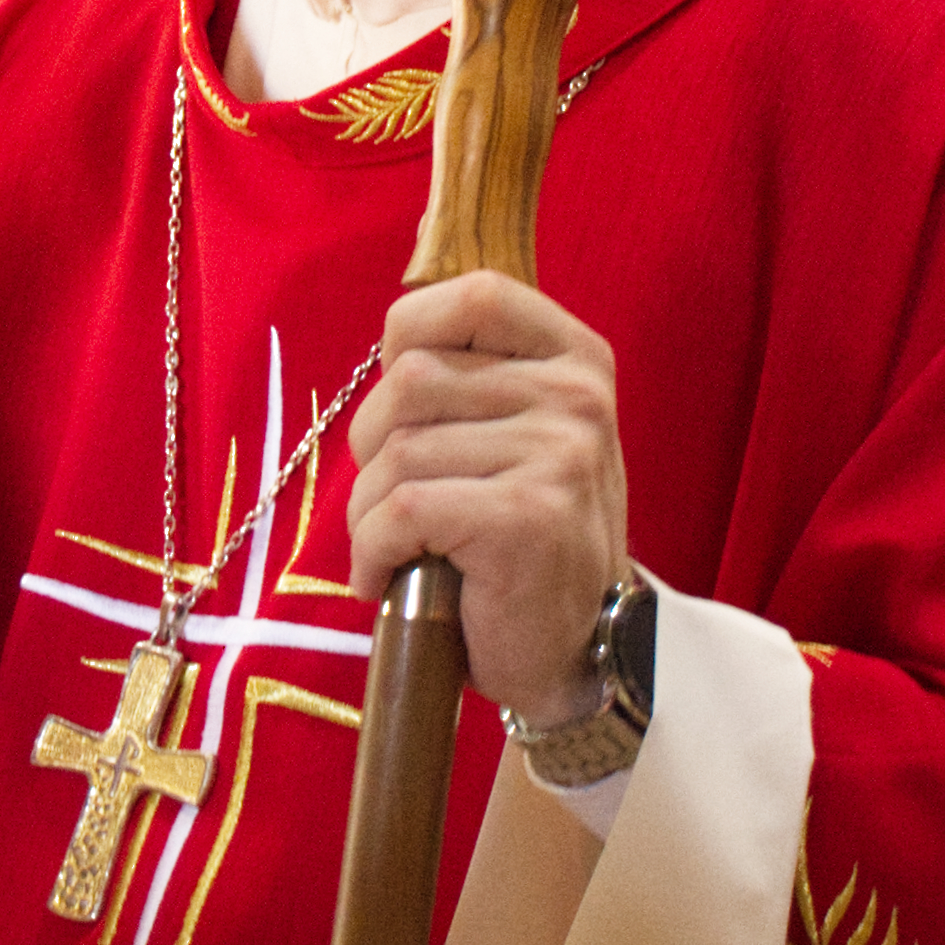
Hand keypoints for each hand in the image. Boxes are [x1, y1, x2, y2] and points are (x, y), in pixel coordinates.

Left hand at [345, 271, 625, 728]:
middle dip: (373, 446)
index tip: (404, 402)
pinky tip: (388, 578)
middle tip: (392, 501)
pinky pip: (400, 510)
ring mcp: (558, 455)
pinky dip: (372, 552)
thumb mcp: (520, 434)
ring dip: (368, 513)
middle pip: (412, 378)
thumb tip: (388, 345)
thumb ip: (474, 377)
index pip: (475, 295)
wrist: (575, 649)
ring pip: (397, 453)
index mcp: (577, 360)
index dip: (412, 335)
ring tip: (395, 550)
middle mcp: (577, 397)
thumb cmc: (523, 536)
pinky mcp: (524, 518)